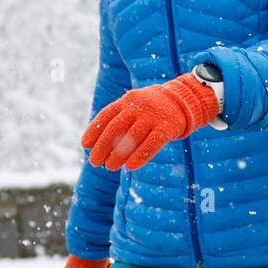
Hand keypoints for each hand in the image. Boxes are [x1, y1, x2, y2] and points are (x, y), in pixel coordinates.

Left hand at [80, 73, 219, 170]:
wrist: (182, 100)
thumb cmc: (150, 110)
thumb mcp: (134, 108)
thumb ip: (117, 121)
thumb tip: (95, 145)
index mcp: (127, 100)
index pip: (107, 115)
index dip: (94, 130)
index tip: (85, 145)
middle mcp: (139, 106)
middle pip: (116, 127)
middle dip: (103, 146)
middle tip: (94, 162)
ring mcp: (153, 116)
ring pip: (132, 137)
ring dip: (119, 154)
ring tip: (109, 167)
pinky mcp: (167, 127)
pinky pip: (152, 143)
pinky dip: (140, 155)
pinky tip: (130, 167)